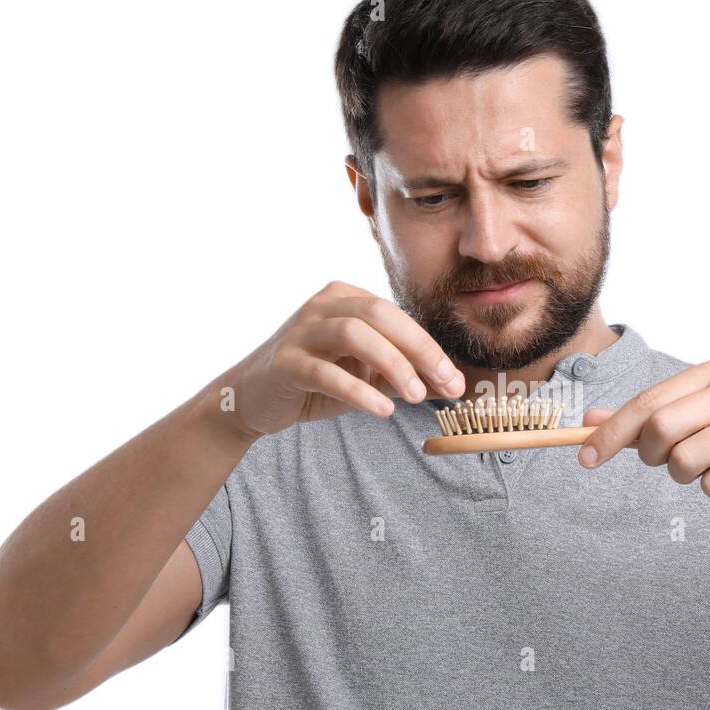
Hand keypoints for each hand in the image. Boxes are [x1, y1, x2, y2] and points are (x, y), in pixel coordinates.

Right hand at [219, 280, 465, 440]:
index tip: (457, 380)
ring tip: (415, 396)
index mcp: (346, 299)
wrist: (253, 399)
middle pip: (380, 314)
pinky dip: (358, 391)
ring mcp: (301, 331)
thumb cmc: (316, 381)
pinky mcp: (284, 362)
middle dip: (420, 349)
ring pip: (353, 333)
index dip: (431, 347)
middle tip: (446, 382)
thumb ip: (407, 377)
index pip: (398, 316)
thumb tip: (454, 386)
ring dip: (392, 364)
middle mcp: (323, 306)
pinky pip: (326, 372)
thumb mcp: (368, 377)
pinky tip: (382, 410)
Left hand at [576, 358, 709, 518]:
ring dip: (687, 476)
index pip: (647, 401)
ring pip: (684, 460)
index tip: (584, 459)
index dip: (611, 432)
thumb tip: (589, 421)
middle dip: (651, 456)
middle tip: (667, 464)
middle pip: (659, 428)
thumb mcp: (701, 420)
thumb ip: (646, 418)